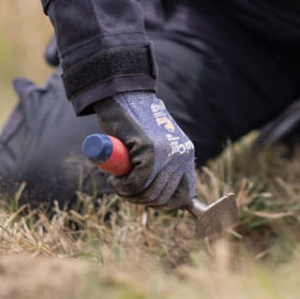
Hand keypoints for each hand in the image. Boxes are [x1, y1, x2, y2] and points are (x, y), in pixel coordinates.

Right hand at [92, 92, 196, 208]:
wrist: (124, 94)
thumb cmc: (135, 123)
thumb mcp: (157, 145)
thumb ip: (162, 166)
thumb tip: (159, 197)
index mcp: (186, 154)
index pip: (183, 196)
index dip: (163, 204)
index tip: (145, 199)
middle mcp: (181, 154)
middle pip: (162, 198)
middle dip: (140, 200)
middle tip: (125, 189)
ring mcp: (166, 152)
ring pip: (148, 193)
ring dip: (129, 194)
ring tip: (118, 182)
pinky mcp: (149, 149)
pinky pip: (135, 183)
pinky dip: (121, 186)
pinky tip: (113, 178)